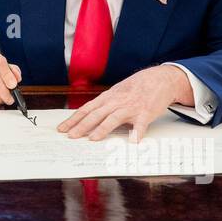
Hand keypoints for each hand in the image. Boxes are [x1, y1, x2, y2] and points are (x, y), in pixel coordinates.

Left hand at [56, 64, 191, 142]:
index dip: (73, 119)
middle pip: (95, 114)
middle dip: (82, 126)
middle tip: (71, 136)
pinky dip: (136, 133)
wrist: (159, 78)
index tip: (62, 129)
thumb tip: (87, 117)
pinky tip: (133, 141)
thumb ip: (104, 104)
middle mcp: (116, 102)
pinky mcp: (145, 112)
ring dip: (102, 129)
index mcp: (107, 98)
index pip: (86, 109)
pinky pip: (140, 125)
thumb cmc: (136, 87)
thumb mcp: (116, 93)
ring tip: (93, 139)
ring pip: (113, 118)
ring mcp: (130, 107)